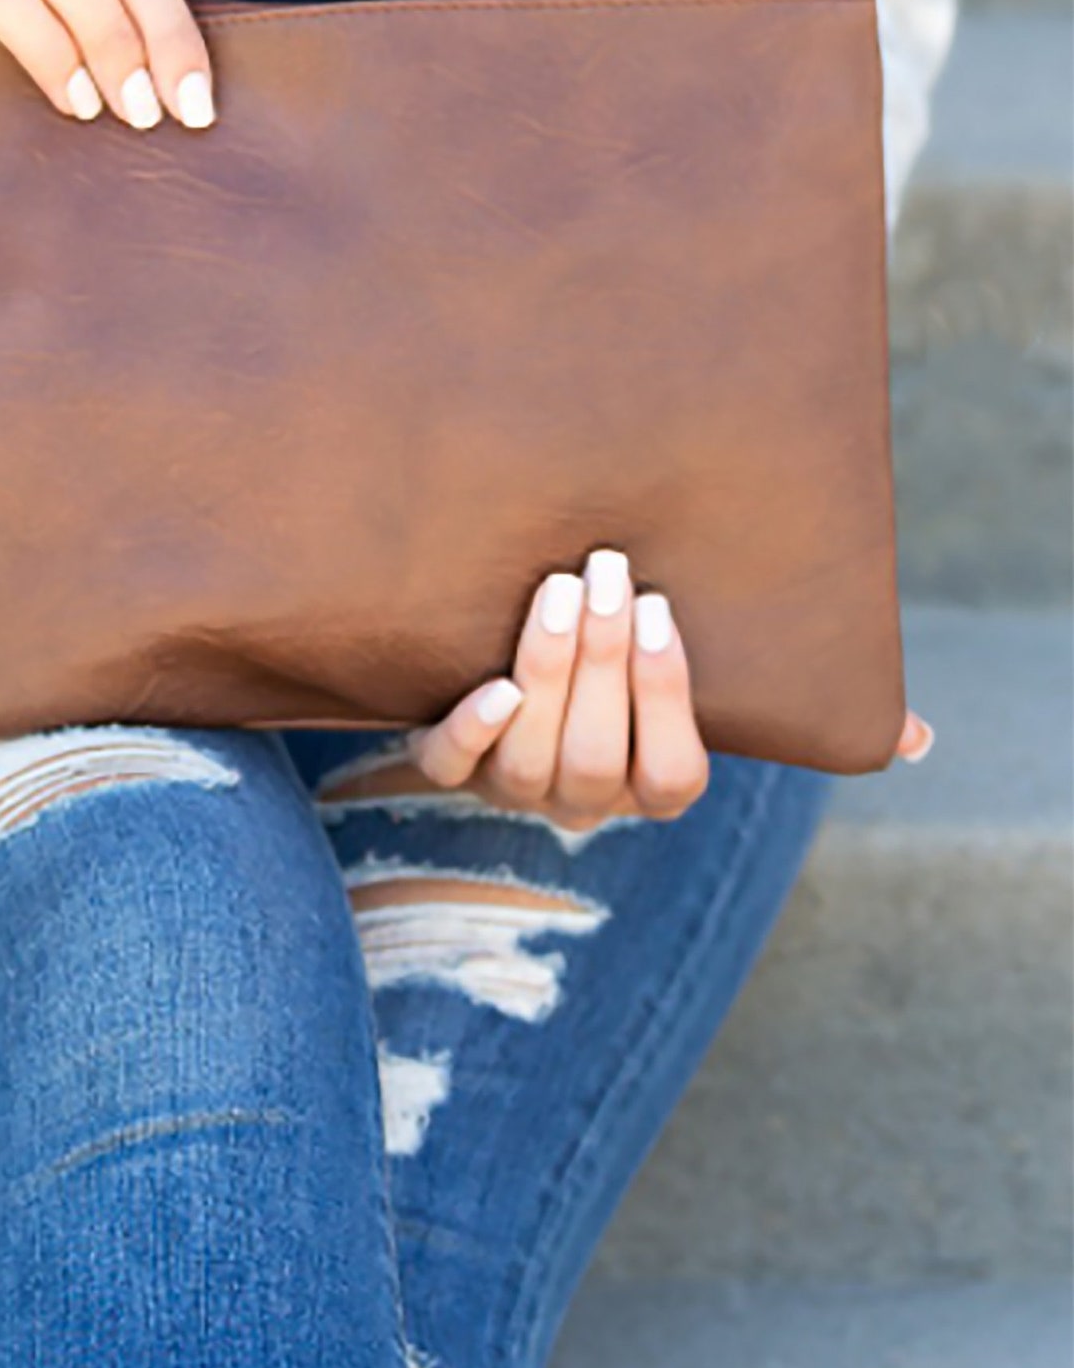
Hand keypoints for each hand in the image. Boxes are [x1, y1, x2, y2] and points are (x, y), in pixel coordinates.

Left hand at [410, 548, 934, 828]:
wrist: (512, 683)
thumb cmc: (635, 679)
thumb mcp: (713, 693)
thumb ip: (800, 708)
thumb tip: (916, 738)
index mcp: (647, 786)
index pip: (669, 777)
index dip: (665, 701)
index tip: (663, 614)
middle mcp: (582, 799)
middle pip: (593, 758)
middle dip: (603, 664)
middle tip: (608, 569)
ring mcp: (512, 786)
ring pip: (529, 756)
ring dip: (545, 670)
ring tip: (559, 587)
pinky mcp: (450, 762)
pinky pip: (452, 767)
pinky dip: (470, 733)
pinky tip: (488, 685)